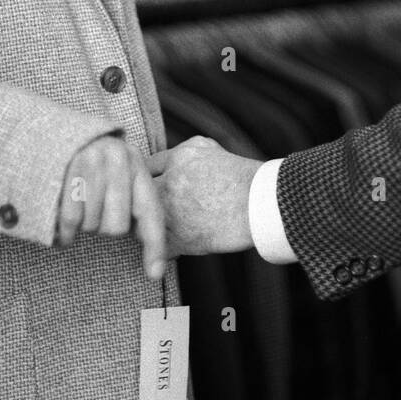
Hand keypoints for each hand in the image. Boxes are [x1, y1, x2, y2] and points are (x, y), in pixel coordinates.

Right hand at [57, 136, 166, 279]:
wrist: (68, 136)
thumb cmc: (102, 168)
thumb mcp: (126, 178)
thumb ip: (140, 211)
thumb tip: (156, 264)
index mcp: (138, 166)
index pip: (150, 213)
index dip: (154, 247)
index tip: (155, 274)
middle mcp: (118, 161)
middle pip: (116, 227)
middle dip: (105, 226)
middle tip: (98, 210)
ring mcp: (91, 163)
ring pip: (92, 225)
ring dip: (85, 225)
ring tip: (82, 204)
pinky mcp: (66, 170)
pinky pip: (69, 221)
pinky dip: (66, 232)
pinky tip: (65, 227)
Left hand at [147, 136, 260, 256]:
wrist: (263, 204)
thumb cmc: (245, 178)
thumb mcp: (212, 150)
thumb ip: (186, 153)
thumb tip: (171, 160)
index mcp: (179, 157)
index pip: (145, 166)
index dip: (144, 179)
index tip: (143, 187)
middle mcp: (171, 181)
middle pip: (137, 195)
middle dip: (138, 204)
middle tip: (138, 212)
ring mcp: (174, 210)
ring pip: (143, 222)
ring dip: (148, 228)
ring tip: (154, 231)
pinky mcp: (180, 237)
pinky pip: (159, 246)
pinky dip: (164, 249)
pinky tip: (171, 248)